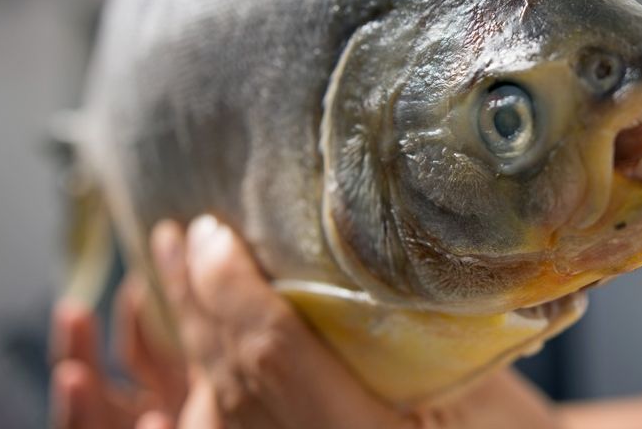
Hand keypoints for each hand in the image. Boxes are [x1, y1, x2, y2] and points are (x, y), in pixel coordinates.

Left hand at [53, 216, 561, 427]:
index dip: (231, 290)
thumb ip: (436, 344)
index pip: (269, 354)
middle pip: (231, 367)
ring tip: (168, 265)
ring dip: (186, 325)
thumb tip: (404, 262)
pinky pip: (222, 419)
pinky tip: (191, 337)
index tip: (210, 232)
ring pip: (217, 394)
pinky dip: (199, 371)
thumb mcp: (474, 398)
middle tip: (182, 231)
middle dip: (194, 294)